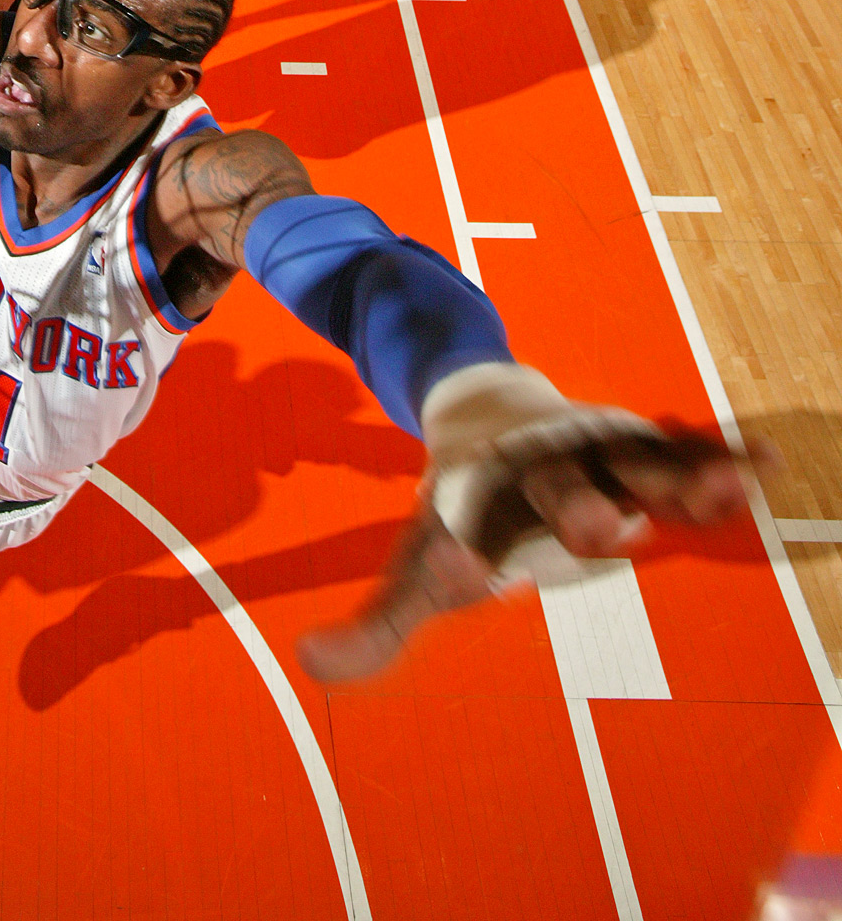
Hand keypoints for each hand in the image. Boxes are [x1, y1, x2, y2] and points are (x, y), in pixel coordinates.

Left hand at [297, 425, 761, 682]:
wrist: (482, 408)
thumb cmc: (459, 505)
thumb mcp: (415, 558)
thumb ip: (377, 624)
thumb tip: (309, 662)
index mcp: (470, 495)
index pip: (460, 529)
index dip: (457, 556)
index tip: (453, 574)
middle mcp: (530, 470)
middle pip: (554, 488)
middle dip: (576, 507)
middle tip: (600, 533)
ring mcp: (588, 451)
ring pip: (628, 461)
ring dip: (670, 478)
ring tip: (711, 500)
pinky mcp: (635, 445)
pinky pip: (681, 448)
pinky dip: (720, 454)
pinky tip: (761, 465)